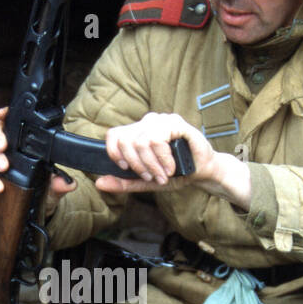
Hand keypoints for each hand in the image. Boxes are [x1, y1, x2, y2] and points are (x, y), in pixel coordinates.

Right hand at [0, 107, 78, 215]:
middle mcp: (10, 147)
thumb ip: (60, 183)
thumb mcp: (56, 184)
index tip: (1, 114)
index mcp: (25, 141)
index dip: (5, 115)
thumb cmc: (47, 186)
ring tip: (3, 167)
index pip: (12, 122)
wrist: (41, 204)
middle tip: (3, 147)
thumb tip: (68, 184)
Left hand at [94, 112, 251, 208]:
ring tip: (163, 174)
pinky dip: (162, 158)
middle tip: (151, 177)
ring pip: (141, 141)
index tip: (124, 168)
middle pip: (125, 140)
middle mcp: (148, 122)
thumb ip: (124, 183)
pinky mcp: (175, 122)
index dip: (114, 152)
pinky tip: (171, 167)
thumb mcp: (146, 182)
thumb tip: (99, 183)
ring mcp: (162, 120)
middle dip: (136, 165)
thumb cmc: (176, 174)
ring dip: (151, 164)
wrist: (203, 172)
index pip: (114, 135)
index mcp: (138, 132)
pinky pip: (157, 139)